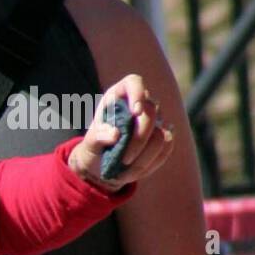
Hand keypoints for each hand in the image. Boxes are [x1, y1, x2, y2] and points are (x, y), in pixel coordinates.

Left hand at [68, 73, 174, 189]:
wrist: (101, 166)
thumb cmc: (93, 149)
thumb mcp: (87, 145)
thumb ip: (96, 138)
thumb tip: (115, 134)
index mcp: (118, 97)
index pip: (134, 82)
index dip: (138, 93)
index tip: (136, 112)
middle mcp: (140, 105)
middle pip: (152, 112)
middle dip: (139, 139)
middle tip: (124, 159)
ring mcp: (155, 121)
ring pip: (162, 134)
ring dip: (144, 157)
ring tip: (124, 171)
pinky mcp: (163, 137)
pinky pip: (167, 148)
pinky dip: (151, 163)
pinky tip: (134, 172)